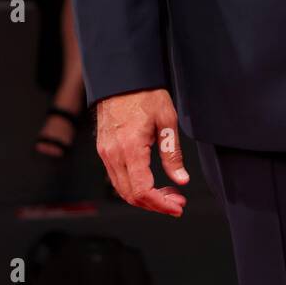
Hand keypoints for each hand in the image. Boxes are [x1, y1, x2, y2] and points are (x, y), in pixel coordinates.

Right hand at [95, 87, 189, 215]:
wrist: (122, 78)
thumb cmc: (145, 94)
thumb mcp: (167, 120)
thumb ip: (172, 154)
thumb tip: (181, 180)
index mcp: (130, 148)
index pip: (142, 190)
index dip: (161, 204)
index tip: (177, 206)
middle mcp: (113, 154)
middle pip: (131, 195)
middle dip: (155, 204)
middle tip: (177, 201)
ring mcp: (105, 153)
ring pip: (122, 189)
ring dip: (145, 197)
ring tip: (167, 192)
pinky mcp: (104, 150)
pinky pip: (117, 178)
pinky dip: (134, 186)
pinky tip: (151, 181)